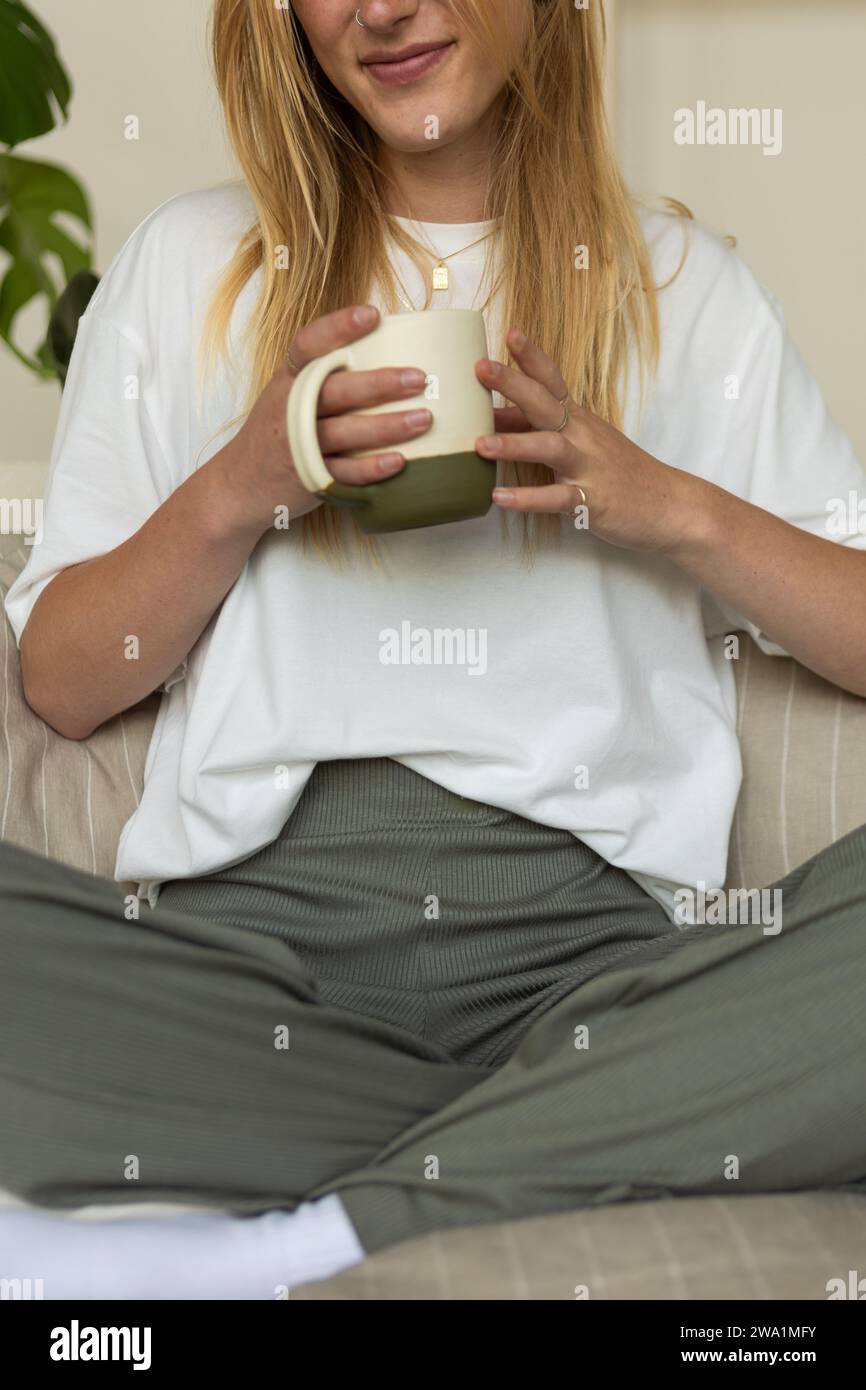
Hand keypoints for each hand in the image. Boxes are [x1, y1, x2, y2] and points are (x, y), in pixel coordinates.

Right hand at [224, 305, 432, 534]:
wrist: (239, 485)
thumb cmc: (277, 432)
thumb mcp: (288, 395)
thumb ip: (323, 377)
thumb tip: (388, 352)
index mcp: (288, 380)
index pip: (308, 345)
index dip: (338, 327)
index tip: (373, 315)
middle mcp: (291, 408)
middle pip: (335, 390)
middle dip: (379, 383)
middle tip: (418, 378)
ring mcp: (299, 445)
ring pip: (345, 433)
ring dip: (387, 427)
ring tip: (424, 419)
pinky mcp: (308, 478)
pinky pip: (344, 474)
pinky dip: (371, 469)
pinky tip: (400, 462)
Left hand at [474, 328, 701, 554]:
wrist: (669, 505)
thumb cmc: (619, 472)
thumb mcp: (581, 444)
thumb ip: (538, 430)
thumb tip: (494, 419)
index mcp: (578, 419)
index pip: (553, 380)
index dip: (531, 356)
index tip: (509, 333)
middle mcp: (581, 436)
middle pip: (545, 403)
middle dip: (513, 384)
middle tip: (480, 367)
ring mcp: (587, 467)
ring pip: (549, 448)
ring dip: (514, 445)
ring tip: (480, 445)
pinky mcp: (591, 501)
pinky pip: (556, 499)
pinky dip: (527, 499)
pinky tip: (499, 498)